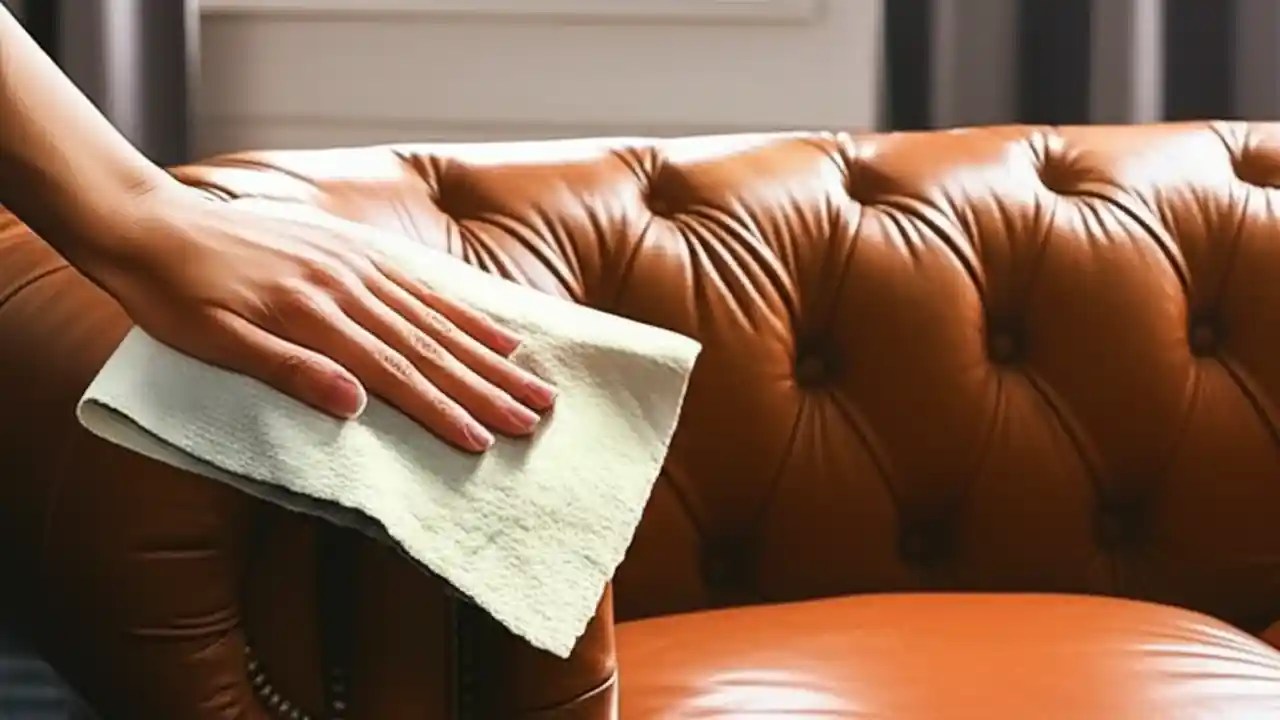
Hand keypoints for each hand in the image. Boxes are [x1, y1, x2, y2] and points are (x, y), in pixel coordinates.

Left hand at [77, 181, 556, 452]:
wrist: (155, 224)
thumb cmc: (176, 296)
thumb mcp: (214, 343)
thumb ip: (288, 370)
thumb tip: (354, 404)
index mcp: (313, 316)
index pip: (392, 373)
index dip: (440, 410)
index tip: (482, 440)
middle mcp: (347, 288)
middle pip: (430, 346)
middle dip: (486, 387)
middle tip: (534, 418)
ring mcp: (357, 266)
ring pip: (437, 318)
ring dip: (490, 355)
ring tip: (533, 383)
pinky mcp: (356, 252)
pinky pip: (423, 286)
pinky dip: (465, 313)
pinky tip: (497, 333)